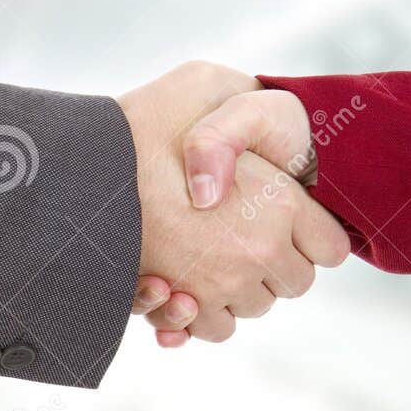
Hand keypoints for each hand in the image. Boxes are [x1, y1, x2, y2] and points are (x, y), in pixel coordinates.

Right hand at [123, 68, 346, 344]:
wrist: (78, 171)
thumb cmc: (142, 121)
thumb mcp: (204, 83)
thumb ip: (243, 114)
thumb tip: (255, 164)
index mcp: (281, 202)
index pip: (331, 246)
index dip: (314, 235)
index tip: (290, 221)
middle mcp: (259, 251)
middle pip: (295, 281)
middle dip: (276, 264)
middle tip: (244, 233)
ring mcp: (223, 286)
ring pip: (256, 306)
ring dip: (238, 289)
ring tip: (210, 257)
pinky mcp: (186, 310)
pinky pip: (216, 328)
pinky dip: (202, 315)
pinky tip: (184, 287)